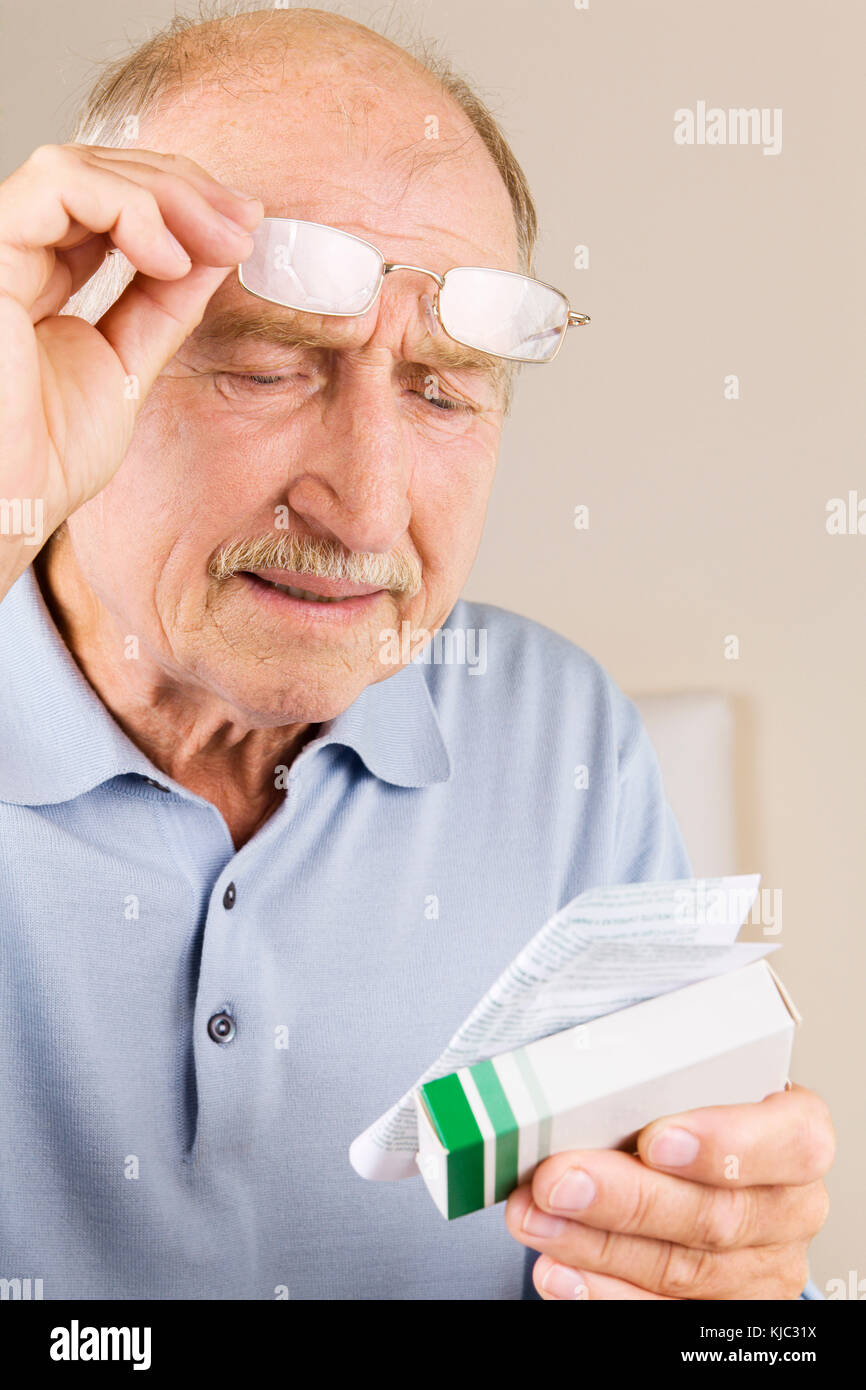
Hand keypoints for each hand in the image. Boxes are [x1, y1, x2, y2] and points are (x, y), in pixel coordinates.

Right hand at [0, 141, 262, 597]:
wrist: (7, 506)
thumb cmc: (46, 460)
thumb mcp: (129, 368)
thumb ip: (164, 306)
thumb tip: (216, 248)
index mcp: (39, 278)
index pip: (109, 205)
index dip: (179, 203)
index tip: (242, 230)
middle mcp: (12, 254)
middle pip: (99, 174)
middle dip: (184, 190)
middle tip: (243, 225)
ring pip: (80, 167)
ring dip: (167, 193)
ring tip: (219, 242)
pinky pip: (57, 184)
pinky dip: (129, 208)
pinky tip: (171, 259)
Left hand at [505, 1084, 833, 1299]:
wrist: (705, 1170)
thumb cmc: (692, 1113)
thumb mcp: (691, 1083)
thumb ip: (655, 1086)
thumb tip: (572, 1085)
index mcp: (798, 1136)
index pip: (792, 1142)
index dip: (726, 1144)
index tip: (654, 1139)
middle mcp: (790, 1209)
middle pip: (717, 1215)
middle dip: (627, 1199)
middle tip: (558, 1180)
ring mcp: (762, 1269)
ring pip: (682, 1270)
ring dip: (595, 1245)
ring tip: (535, 1218)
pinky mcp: (722, 1311)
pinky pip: (660, 1311)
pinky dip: (600, 1292)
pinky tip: (557, 1269)